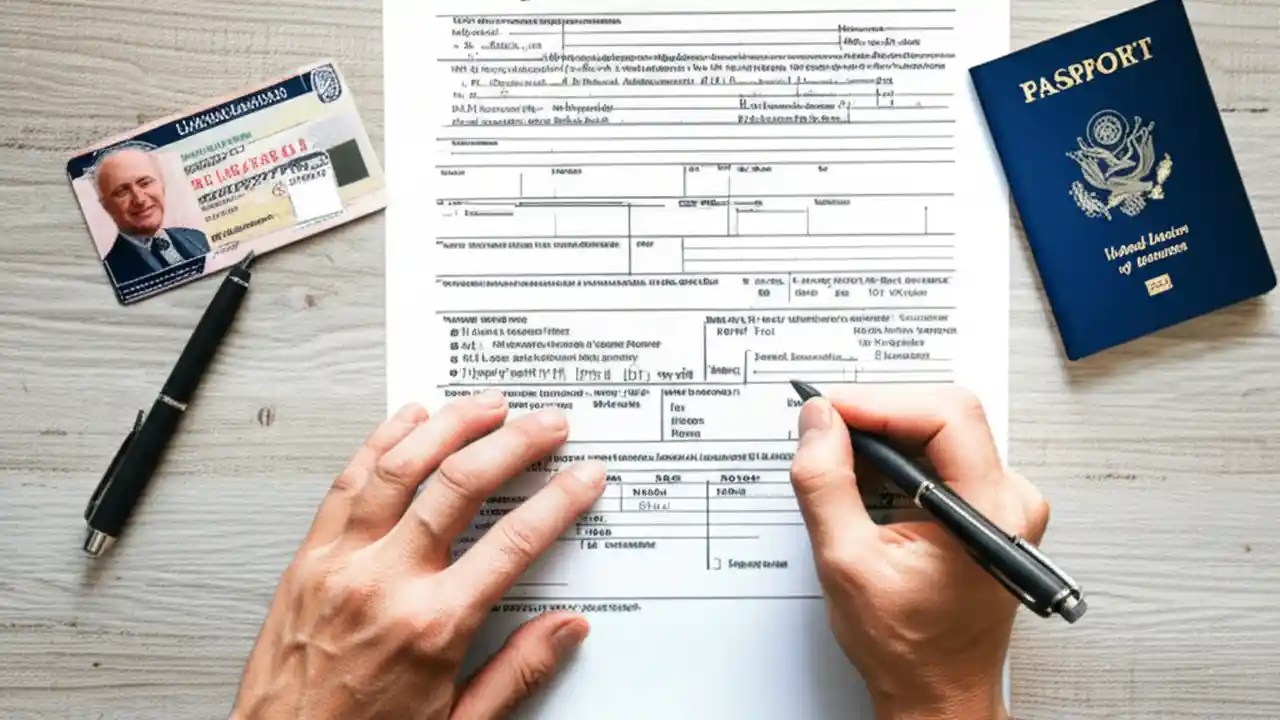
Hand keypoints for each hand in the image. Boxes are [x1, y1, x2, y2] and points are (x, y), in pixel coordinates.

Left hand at [231, 392, 606, 719]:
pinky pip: (346, 484)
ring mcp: (341, 564)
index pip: (514, 542)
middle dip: (514, 443)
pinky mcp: (307, 561)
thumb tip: (567, 630)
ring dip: (448, 425)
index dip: (559, 501)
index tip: (582, 478)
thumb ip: (516, 673)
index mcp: (432, 626)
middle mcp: (385, 583)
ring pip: (399, 467)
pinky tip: (405, 420)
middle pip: (461, 485)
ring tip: (485, 404)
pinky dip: (378, 442)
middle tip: (547, 424)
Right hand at [790, 387, 1049, 719]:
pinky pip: (944, 455)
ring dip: (887, 433)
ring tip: (841, 453)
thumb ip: (826, 484)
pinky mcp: (987, 508)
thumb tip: (818, 423)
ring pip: (943, 431)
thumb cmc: (909, 648)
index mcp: (990, 512)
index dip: (880, 402)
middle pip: (945, 415)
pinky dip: (899, 455)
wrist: (939, 692)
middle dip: (878, 412)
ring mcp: (1004, 504)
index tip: (830, 408)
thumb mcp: (846, 563)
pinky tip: (867, 474)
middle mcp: (1010, 501)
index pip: (945, 416)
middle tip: (826, 425)